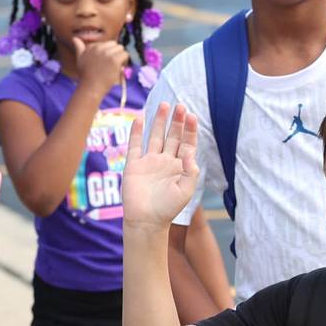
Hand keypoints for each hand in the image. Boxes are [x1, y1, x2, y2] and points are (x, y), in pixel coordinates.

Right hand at [71, 36, 129, 97]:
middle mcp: (99, 48)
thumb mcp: (80, 59)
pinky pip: (125, 55)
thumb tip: (74, 38)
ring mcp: (107, 54)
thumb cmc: (86, 76)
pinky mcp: (114, 60)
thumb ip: (79, 48)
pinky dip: (124, 61)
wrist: (91, 88)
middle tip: (111, 65)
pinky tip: (118, 68)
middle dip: (115, 53)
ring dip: (121, 57)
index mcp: (92, 47)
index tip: (104, 63)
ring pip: (121, 49)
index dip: (109, 53)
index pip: (107, 44)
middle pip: (115, 45)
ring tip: (115, 67)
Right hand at [122, 102, 199, 233]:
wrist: (146, 220)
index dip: (189, 129)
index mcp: (179, 167)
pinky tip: (140, 119)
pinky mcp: (134, 165)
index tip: (191, 116)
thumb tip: (190, 151)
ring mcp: (149, 162)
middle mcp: (165, 161)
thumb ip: (191, 170)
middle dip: (176, 121)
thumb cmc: (168, 208)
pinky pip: (135, 145)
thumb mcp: (186, 190)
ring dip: (159, 121)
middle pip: (172, 136)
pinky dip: (136, 132)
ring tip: (164, 105)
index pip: (186, 143)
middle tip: (179, 105)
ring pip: (155, 136)